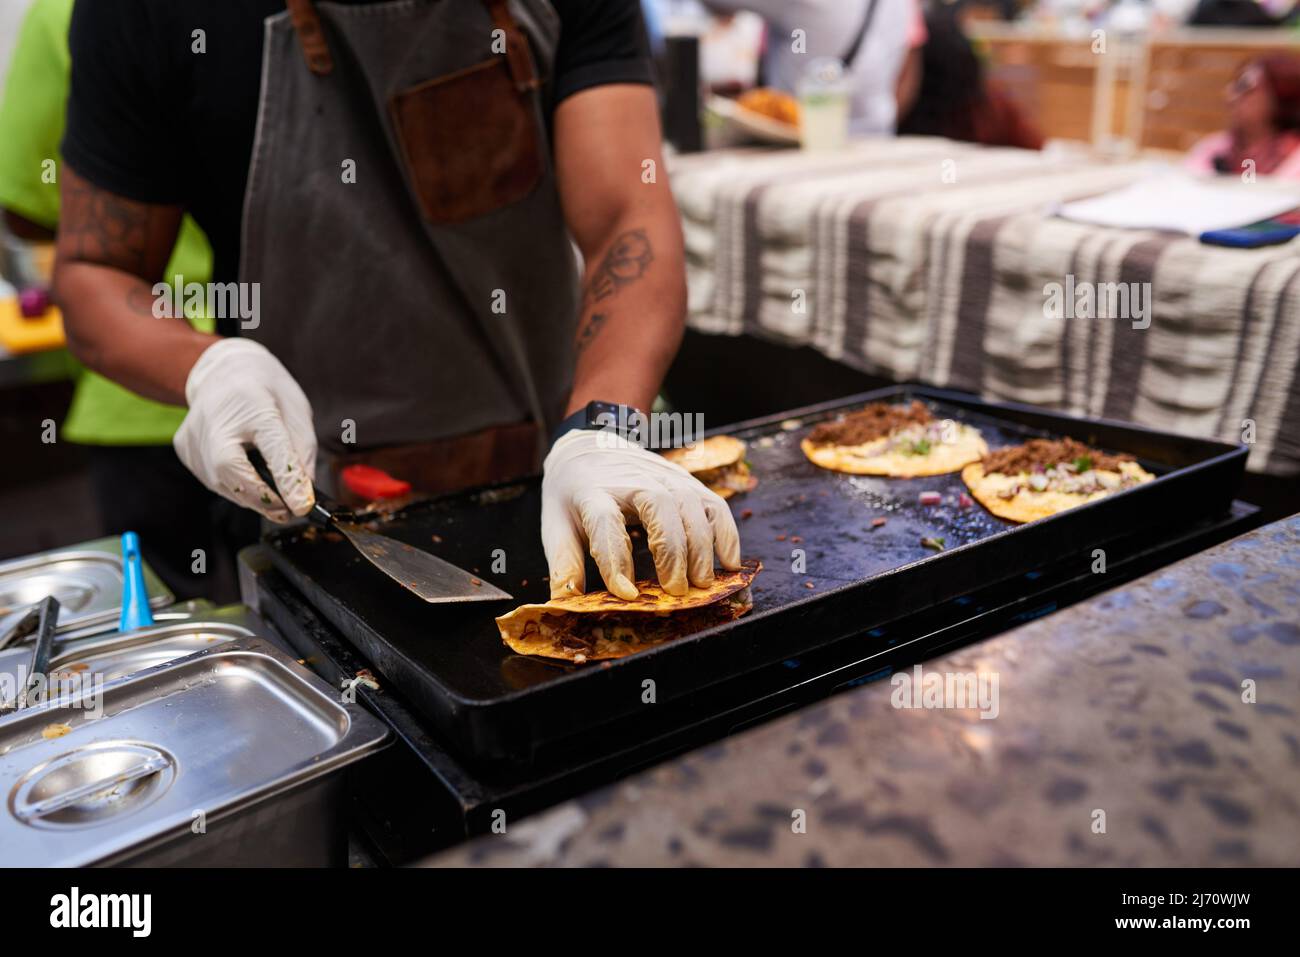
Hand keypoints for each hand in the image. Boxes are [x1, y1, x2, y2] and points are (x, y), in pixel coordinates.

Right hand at [173, 338, 316, 521]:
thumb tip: (304, 491)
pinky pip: (211, 480)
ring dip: (250, 496)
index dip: (289, 480)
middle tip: (287, 509)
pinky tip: (244, 473)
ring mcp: (195, 435)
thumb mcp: (296, 411)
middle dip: (263, 498)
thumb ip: (302, 451)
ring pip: (222, 483)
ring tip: (270, 492)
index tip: (302, 506)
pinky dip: (233, 486)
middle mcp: (217, 420)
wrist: (222, 370)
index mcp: (254, 404)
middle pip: (233, 471)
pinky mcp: (184, 448)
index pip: (273, 448)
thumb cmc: (265, 391)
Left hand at [541, 430, 741, 599]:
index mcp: (592, 492)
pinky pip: (714, 503)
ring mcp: (663, 476)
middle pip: (658, 505)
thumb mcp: (557, 526)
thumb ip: (564, 564)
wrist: (589, 447)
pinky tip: (729, 563)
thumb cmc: (573, 495)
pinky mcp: (686, 480)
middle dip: (672, 550)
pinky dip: (726, 533)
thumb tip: (568, 602)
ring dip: (701, 546)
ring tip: (702, 583)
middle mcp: (631, 479)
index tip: (627, 594)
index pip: (605, 522)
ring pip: (691, 503)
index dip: (616, 559)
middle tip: (676, 591)